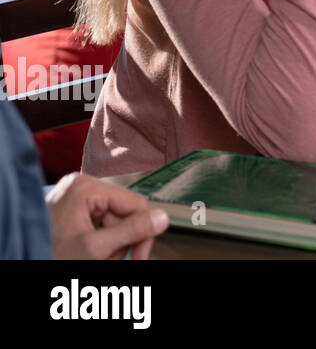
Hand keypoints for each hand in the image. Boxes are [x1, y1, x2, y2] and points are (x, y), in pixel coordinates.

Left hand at [46, 173, 168, 259]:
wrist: (20, 262)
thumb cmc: (46, 256)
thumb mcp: (94, 249)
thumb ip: (131, 231)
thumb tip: (162, 218)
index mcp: (86, 187)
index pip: (136, 204)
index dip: (142, 230)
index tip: (139, 254)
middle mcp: (81, 187)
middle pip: (125, 213)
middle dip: (121, 241)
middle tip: (108, 260)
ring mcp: (76, 198)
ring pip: (115, 221)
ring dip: (111, 245)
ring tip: (94, 258)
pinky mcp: (73, 210)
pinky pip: (101, 224)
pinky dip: (100, 243)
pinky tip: (89, 254)